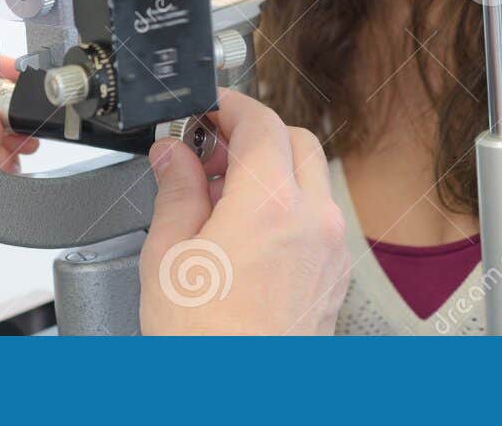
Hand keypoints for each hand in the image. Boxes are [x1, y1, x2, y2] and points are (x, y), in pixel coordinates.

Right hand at [139, 90, 350, 333]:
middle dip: (254, 133)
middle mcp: (312, 220)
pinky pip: (318, 216)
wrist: (238, 399)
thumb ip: (175, 190)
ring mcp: (330, 249)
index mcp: (269, 205)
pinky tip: (248, 228)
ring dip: (274, 168)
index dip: (230, 105)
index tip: (207, 108)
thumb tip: (173, 154)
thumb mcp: (167, 255)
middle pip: (296, 140)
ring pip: (312, 178)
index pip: (261, 122)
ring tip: (224, 193)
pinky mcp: (334, 276)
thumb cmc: (205, 343)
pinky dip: (290, 204)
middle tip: (211, 147)